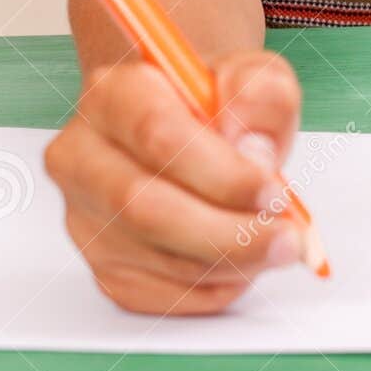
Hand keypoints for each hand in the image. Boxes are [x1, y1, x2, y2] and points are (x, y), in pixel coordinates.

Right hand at [44, 49, 302, 315]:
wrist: (193, 124)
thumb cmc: (219, 102)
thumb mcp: (254, 76)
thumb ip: (260, 95)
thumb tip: (251, 149)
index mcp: (114, 92)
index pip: (158, 135)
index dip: (220, 174)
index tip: (273, 193)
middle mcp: (83, 154)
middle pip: (145, 207)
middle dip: (228, 232)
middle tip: (286, 237)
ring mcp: (86, 215)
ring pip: (155, 257)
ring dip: (229, 262)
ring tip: (275, 244)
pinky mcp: (102, 262)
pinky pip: (159, 293)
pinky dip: (212, 287)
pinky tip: (242, 262)